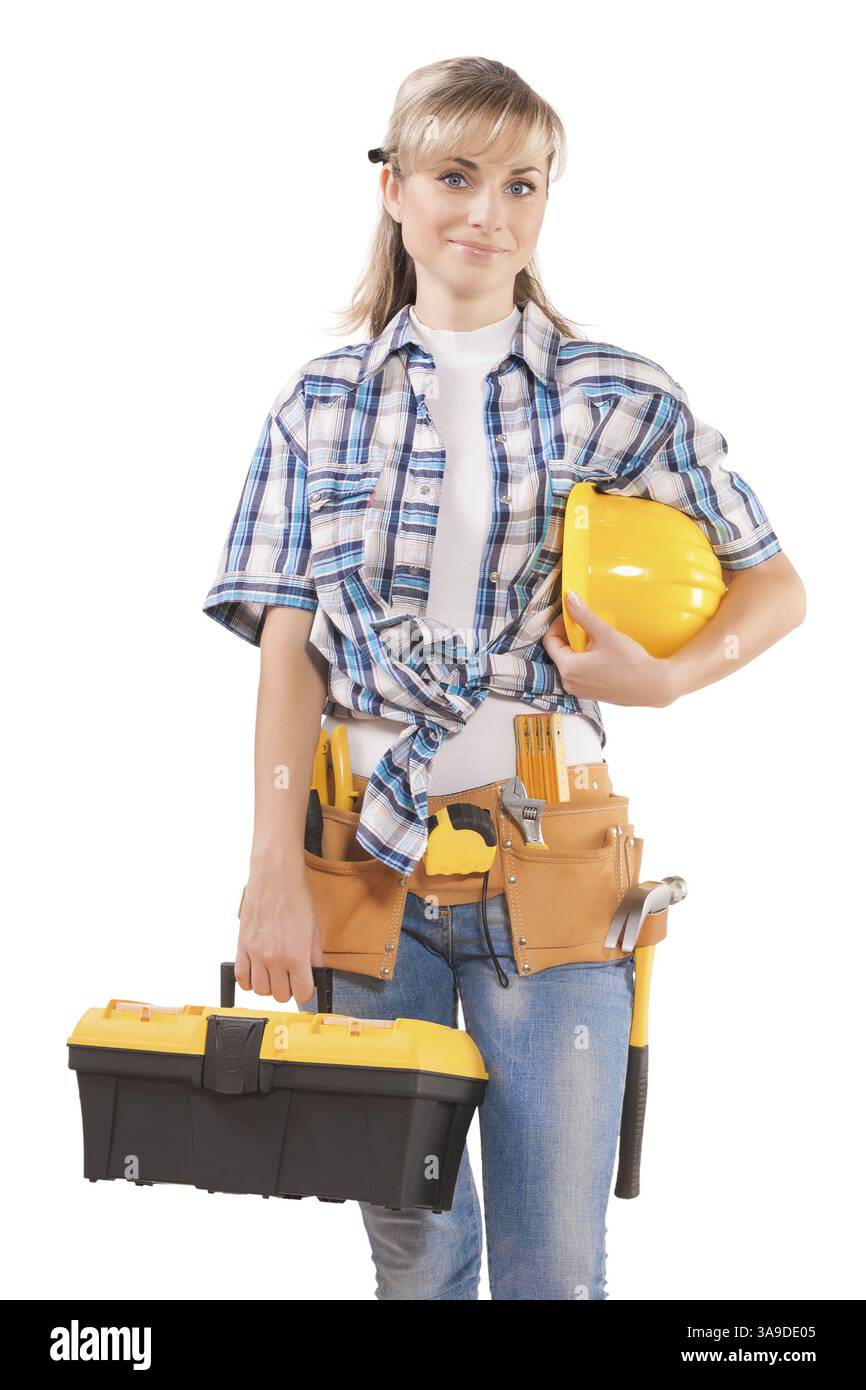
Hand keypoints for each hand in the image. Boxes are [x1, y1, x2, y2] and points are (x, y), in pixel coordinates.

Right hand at [234, 865, 324, 1005]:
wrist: (275, 879)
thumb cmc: (296, 899)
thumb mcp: (314, 930)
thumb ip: (314, 957)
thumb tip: (315, 974)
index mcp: (296, 956)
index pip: (302, 993)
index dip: (306, 991)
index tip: (305, 986)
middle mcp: (275, 959)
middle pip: (280, 995)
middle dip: (288, 990)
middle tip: (290, 978)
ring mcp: (256, 954)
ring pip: (260, 990)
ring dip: (268, 987)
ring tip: (274, 975)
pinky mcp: (242, 946)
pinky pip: (241, 976)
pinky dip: (248, 980)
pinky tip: (257, 973)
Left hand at [542, 591, 677, 707]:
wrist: (652, 685)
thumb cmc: (630, 662)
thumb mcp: (604, 634)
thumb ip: (583, 616)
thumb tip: (570, 598)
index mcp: (568, 668)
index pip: (550, 641)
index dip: (558, 625)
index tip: (572, 616)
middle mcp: (569, 683)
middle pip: (558, 652)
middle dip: (569, 636)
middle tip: (586, 625)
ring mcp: (579, 690)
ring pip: (569, 662)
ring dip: (577, 648)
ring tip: (596, 639)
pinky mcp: (589, 693)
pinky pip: (579, 673)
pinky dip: (584, 660)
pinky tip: (601, 654)